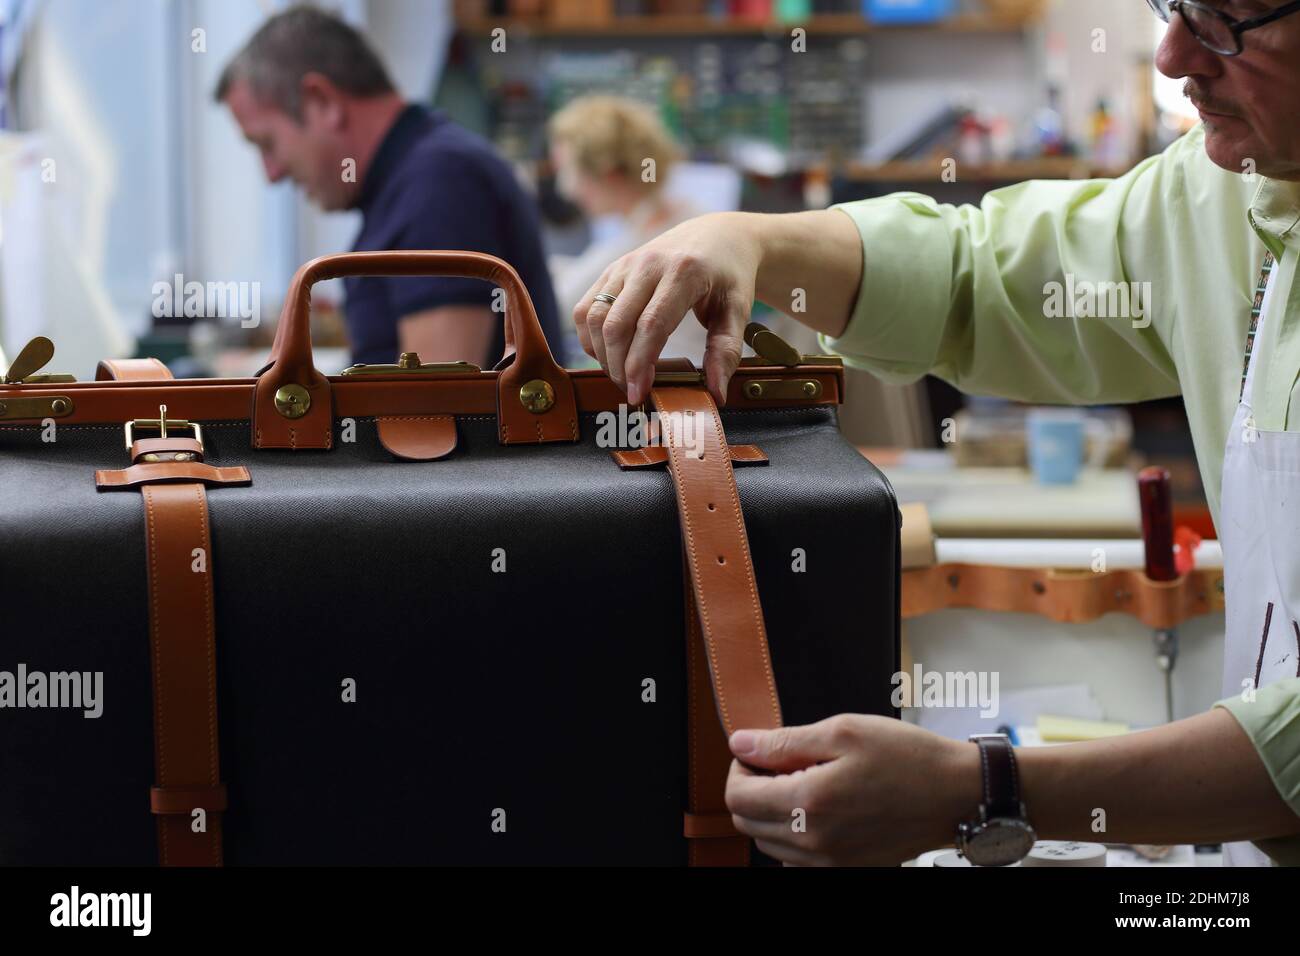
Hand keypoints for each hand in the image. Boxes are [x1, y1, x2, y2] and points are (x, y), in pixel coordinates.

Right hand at [572, 212, 761, 406]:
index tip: (639, 392)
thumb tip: (716, 393)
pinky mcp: (611, 269)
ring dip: (601, 353)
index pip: (650, 325)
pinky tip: (608, 352)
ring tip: (621, 374)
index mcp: (684, 271)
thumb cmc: (728, 275)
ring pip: (592, 316)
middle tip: (632, 389)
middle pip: (615, 324)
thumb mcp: (738, 311)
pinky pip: (585, 308)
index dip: (639, 363)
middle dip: (618, 366)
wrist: (717, 236)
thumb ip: (726, 351)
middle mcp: (648, 263)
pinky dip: (589, 336)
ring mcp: (625, 264)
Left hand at [725, 715, 981, 865]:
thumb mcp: (843, 731)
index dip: (740, 768)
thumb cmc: (908, 758)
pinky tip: (816, 806)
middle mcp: (815, 840)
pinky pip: (796, 859)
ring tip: (800, 781)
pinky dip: (793, 834)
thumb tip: (742, 743)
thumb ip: (784, 741)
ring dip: (769, 812)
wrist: (956, 794)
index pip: (738, 797)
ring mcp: (830, 861)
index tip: (757, 752)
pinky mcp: (845, 868)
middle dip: (750, 790)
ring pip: (768, 844)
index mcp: (810, 801)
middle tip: (776, 763)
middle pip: (746, 824)